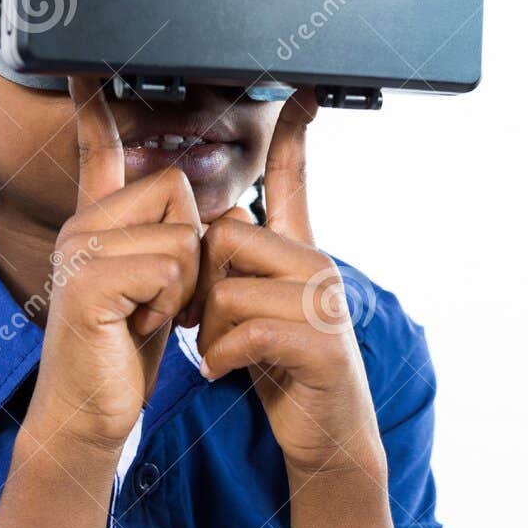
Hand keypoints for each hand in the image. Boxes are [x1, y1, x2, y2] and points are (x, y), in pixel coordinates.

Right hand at [24, 78, 201, 455]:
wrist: (90, 411)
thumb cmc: (124, 352)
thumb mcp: (158, 287)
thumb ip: (174, 243)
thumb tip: (219, 210)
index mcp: (97, 220)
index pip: (99, 148)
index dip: (94, 104)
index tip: (83, 63)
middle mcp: (82, 224)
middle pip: (176, 191)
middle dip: (190, 252)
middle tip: (158, 298)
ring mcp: (80, 248)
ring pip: (181, 234)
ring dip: (183, 288)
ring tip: (147, 316)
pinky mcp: (89, 280)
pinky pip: (169, 266)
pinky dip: (169, 305)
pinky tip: (139, 327)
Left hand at [195, 89, 384, 479]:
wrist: (326, 436)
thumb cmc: (285, 373)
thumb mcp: (256, 312)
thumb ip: (239, 271)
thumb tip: (210, 235)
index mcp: (299, 252)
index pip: (294, 182)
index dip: (295, 138)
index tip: (302, 92)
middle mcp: (317, 264)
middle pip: (225, 238)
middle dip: (200, 287)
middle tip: (206, 328)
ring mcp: (323, 301)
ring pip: (227, 289)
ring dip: (207, 333)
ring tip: (222, 357)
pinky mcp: (320, 342)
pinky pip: (243, 330)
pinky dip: (219, 357)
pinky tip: (222, 373)